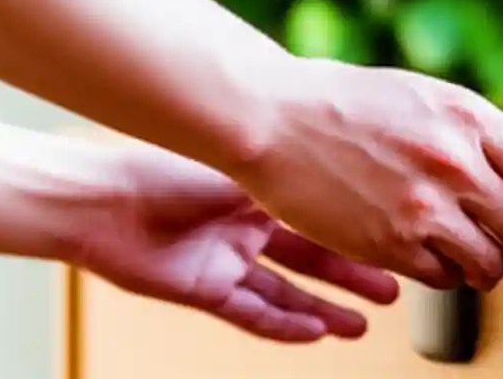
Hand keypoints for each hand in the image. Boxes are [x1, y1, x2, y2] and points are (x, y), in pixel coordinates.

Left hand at [76, 143, 398, 342]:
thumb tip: (357, 169)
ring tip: (361, 327)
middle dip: (353, 277)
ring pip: (287, 292)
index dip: (359, 230)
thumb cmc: (173, 170)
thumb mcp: (251, 169)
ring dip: (324, 310)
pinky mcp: (205, 290)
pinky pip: (252, 314)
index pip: (322, 214)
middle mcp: (249, 225)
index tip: (396, 238)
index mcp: (263, 190)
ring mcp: (229, 259)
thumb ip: (299, 177)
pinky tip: (314, 334)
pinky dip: (283, 325)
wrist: (106, 200)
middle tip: (394, 291)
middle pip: (313, 258)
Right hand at [235, 58, 502, 301]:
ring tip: (479, 264)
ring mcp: (424, 205)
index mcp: (471, 118)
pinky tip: (435, 260)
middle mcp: (456, 162)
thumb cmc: (347, 104)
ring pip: (490, 264)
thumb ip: (477, 135)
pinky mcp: (389, 242)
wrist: (276, 117)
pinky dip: (448, 276)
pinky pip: (443, 278)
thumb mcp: (428, 98)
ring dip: (492, 272)